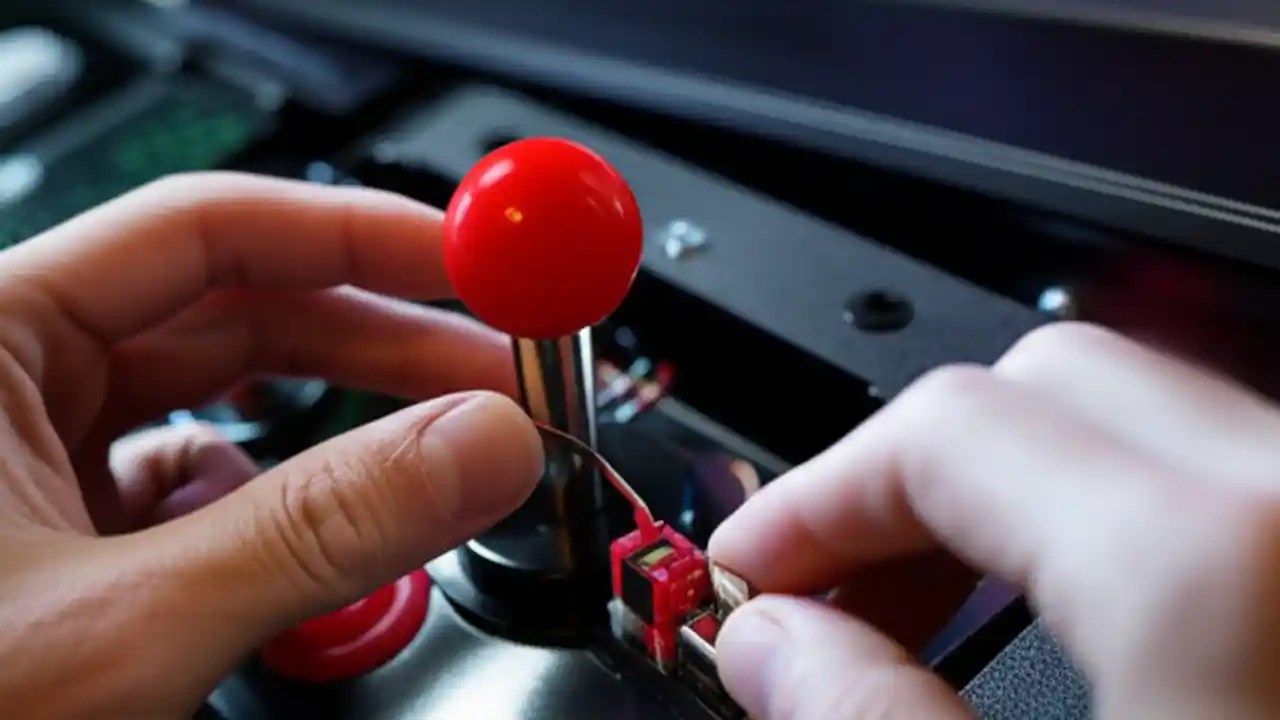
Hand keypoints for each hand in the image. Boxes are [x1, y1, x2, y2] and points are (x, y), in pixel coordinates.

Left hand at [0, 173, 542, 717]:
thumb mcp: (125, 625)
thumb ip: (321, 528)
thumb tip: (478, 446)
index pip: (209, 233)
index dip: (362, 235)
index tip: (478, 264)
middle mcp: (3, 381)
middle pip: (238, 310)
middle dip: (384, 342)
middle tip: (499, 377)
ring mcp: (36, 460)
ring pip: (225, 399)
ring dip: (346, 424)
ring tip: (445, 449)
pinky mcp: (67, 534)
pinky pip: (201, 483)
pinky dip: (281, 501)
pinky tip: (324, 533)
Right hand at [709, 322, 1279, 718]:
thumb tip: (773, 645)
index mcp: (1211, 567)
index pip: (946, 430)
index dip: (811, 496)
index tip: (753, 566)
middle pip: (1045, 381)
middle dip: (908, 476)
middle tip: (832, 593)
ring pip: (1145, 415)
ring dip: (1009, 491)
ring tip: (934, 618)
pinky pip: (1223, 477)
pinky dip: (1114, 519)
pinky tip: (1065, 617)